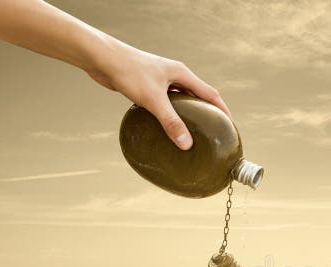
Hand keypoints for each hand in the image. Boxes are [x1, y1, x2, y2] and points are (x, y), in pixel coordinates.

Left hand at [86, 42, 231, 149]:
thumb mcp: (153, 100)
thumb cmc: (129, 72)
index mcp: (182, 74)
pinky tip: (164, 126)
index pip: (210, 94)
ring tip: (191, 132)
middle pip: (197, 95)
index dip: (222, 110)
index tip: (230, 126)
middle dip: (206, 113)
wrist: (100, 58)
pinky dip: (168, 113)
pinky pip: (164, 102)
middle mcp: (174, 75)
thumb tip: (187, 145)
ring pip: (180, 99)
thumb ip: (171, 122)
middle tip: (212, 131)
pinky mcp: (146, 85)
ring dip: (187, 113)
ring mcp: (160, 79)